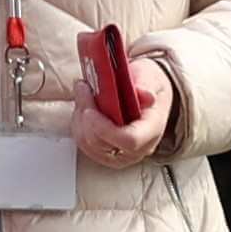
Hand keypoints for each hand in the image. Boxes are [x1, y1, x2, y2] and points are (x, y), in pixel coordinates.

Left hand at [76, 38, 176, 168]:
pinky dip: (79, 124)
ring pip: (88, 144)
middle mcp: (138, 149)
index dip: (105, 129)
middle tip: (84, 89)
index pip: (129, 140)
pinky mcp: (104, 153)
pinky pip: (83, 144)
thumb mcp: (150, 77)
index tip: (90, 110)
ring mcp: (120, 154)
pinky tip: (83, 107)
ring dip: (80, 118)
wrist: (146, 92)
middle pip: (102, 143)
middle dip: (87, 116)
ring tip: (84, 94)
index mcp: (152, 130)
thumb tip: (146, 95)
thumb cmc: (147, 85)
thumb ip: (146, 85)